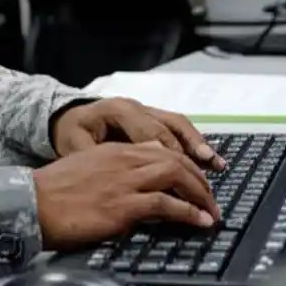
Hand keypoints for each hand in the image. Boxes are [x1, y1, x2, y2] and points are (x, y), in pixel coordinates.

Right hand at [32, 142, 220, 251]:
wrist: (30, 203)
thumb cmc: (52, 194)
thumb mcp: (86, 171)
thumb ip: (112, 174)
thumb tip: (133, 190)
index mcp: (114, 150)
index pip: (160, 150)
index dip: (184, 164)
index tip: (195, 181)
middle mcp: (123, 160)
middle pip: (175, 159)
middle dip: (199, 179)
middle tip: (210, 198)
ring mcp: (124, 181)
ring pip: (176, 175)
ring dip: (201, 194)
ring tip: (211, 212)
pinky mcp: (122, 205)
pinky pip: (166, 203)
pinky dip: (188, 212)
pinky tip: (198, 221)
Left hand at [53, 98, 225, 170]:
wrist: (69, 117)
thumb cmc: (72, 134)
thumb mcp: (76, 146)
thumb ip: (98, 159)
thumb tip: (118, 178)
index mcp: (119, 111)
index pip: (150, 134)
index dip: (168, 156)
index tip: (181, 178)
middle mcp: (138, 107)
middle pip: (170, 128)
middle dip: (190, 153)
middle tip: (204, 178)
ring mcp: (148, 110)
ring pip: (180, 125)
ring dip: (199, 145)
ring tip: (216, 165)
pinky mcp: (154, 117)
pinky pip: (180, 128)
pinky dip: (195, 144)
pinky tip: (210, 160)